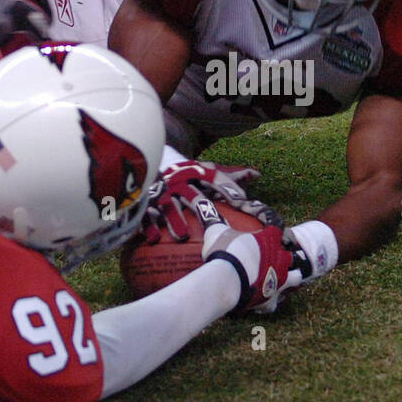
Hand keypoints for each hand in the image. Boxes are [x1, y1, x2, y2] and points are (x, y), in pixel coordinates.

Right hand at [144, 159, 283, 241]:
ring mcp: (160, 191)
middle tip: (211, 219)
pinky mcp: (144, 201)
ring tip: (182, 236)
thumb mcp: (207, 171)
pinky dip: (147, 225)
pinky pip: (144, 214)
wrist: (156, 162)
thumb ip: (231, 176)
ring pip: (167, 206)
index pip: (214, 176)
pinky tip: (151, 239)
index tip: (241, 200)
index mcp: (195, 172)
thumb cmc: (190, 175)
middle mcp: (178, 180)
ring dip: (174, 220)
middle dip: (199, 204)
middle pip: (190, 193)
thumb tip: (257, 174)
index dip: (227, 186)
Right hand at [202, 218, 301, 314]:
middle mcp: (280, 258)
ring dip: (287, 277)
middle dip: (282, 255)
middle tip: (270, 256)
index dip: (273, 229)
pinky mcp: (271, 299)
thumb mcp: (216, 231)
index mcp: (269, 239)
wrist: (226, 281)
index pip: (277, 228)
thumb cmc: (224, 252)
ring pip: (294, 277)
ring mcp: (278, 279)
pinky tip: (261, 301)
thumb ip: (212, 218)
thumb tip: (201, 203)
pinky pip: (273, 302)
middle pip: (289, 255)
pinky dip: (268, 301)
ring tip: (277, 278)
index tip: (267, 231)